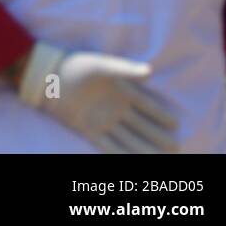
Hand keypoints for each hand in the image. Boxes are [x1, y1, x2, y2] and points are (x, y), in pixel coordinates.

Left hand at [19, 41, 178, 152]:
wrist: (49, 74)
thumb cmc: (76, 64)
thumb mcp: (102, 66)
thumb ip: (126, 71)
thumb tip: (151, 71)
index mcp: (121, 92)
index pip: (147, 106)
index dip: (161, 115)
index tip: (176, 124)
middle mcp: (115, 109)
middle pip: (142, 127)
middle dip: (157, 137)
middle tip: (176, 148)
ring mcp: (103, 121)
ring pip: (129, 139)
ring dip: (143, 149)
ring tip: (161, 158)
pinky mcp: (88, 129)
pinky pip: (107, 146)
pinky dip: (119, 154)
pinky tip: (131, 160)